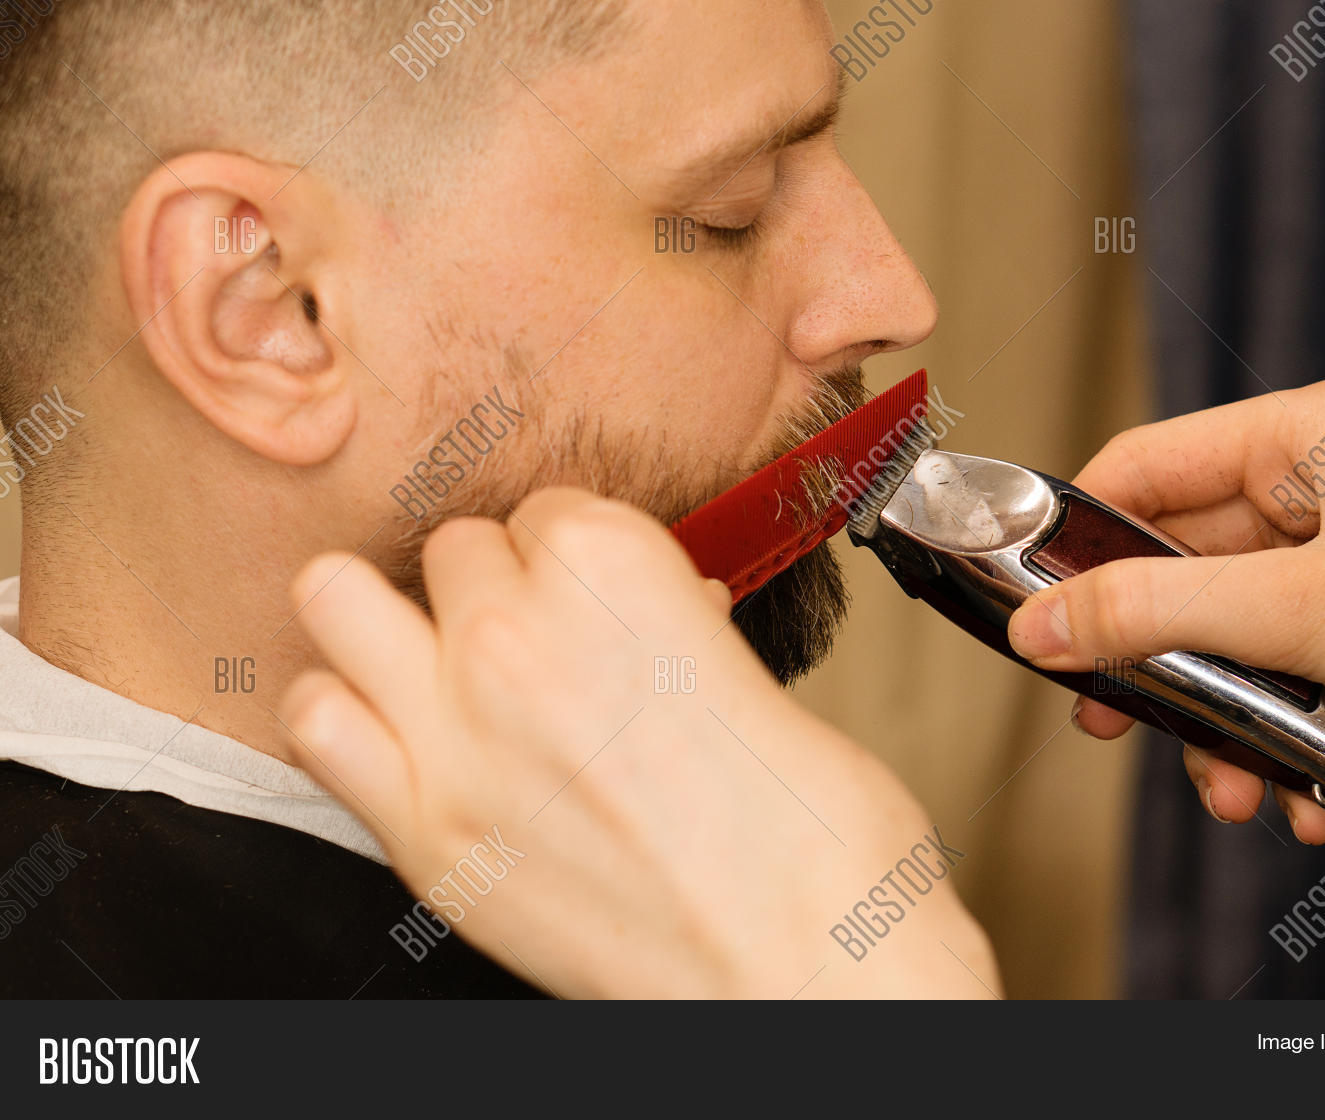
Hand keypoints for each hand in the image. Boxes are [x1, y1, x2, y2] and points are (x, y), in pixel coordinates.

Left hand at [279, 488, 998, 996]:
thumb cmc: (812, 833)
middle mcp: (515, 631)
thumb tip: (644, 613)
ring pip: (337, 598)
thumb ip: (670, 625)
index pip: (542, 509)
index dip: (572, 558)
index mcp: (611, 566)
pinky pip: (314, 721)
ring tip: (436, 659)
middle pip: (452, 549)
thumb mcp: (752, 677)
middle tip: (534, 640)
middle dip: (494, 586)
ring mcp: (453, 731)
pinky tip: (396, 732)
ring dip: (384, 619)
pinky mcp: (422, 831)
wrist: (803, 963)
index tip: (590, 600)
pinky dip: (342, 712)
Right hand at [1007, 376, 1324, 841]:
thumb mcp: (1299, 608)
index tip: (1034, 604)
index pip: (1142, 468)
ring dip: (1210, 723)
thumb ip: (1155, 612)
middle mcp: (1308, 498)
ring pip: (1212, 642)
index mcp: (1299, 439)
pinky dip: (1262, 744)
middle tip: (1108, 709)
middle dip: (1150, 660)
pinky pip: (1262, 684)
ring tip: (1224, 781)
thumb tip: (1043, 625)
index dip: (1078, 536)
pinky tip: (1287, 793)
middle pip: (1168, 570)